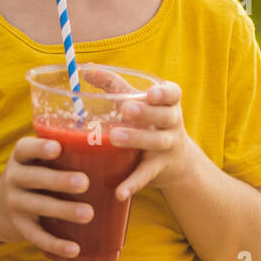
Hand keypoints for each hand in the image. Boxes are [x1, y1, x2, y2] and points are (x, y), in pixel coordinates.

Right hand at [0, 136, 93, 260]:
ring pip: (38, 206)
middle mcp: (13, 178)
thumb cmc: (33, 176)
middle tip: (84, 183)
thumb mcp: (36, 161)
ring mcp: (14, 204)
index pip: (25, 149)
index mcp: (21, 158)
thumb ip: (62, 153)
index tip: (57, 148)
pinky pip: (37, 237)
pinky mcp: (19, 227)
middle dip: (59, 180)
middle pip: (34, 178)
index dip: (40, 148)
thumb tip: (112, 147)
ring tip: (89, 214)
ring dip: (64, 211)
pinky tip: (74, 249)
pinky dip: (56, 244)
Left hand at [93, 67, 191, 197]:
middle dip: (147, 112)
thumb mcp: (137, 102)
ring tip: (115, 138)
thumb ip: (114, 85)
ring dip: (138, 139)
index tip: (150, 93)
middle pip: (165, 116)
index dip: (164, 93)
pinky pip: (147, 175)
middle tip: (126, 110)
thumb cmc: (148, 122)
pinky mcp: (159, 169)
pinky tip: (119, 191)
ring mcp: (168, 147)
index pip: (173, 94)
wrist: (174, 161)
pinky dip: (133, 183)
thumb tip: (86, 69)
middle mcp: (172, 123)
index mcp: (168, 104)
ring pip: (157, 142)